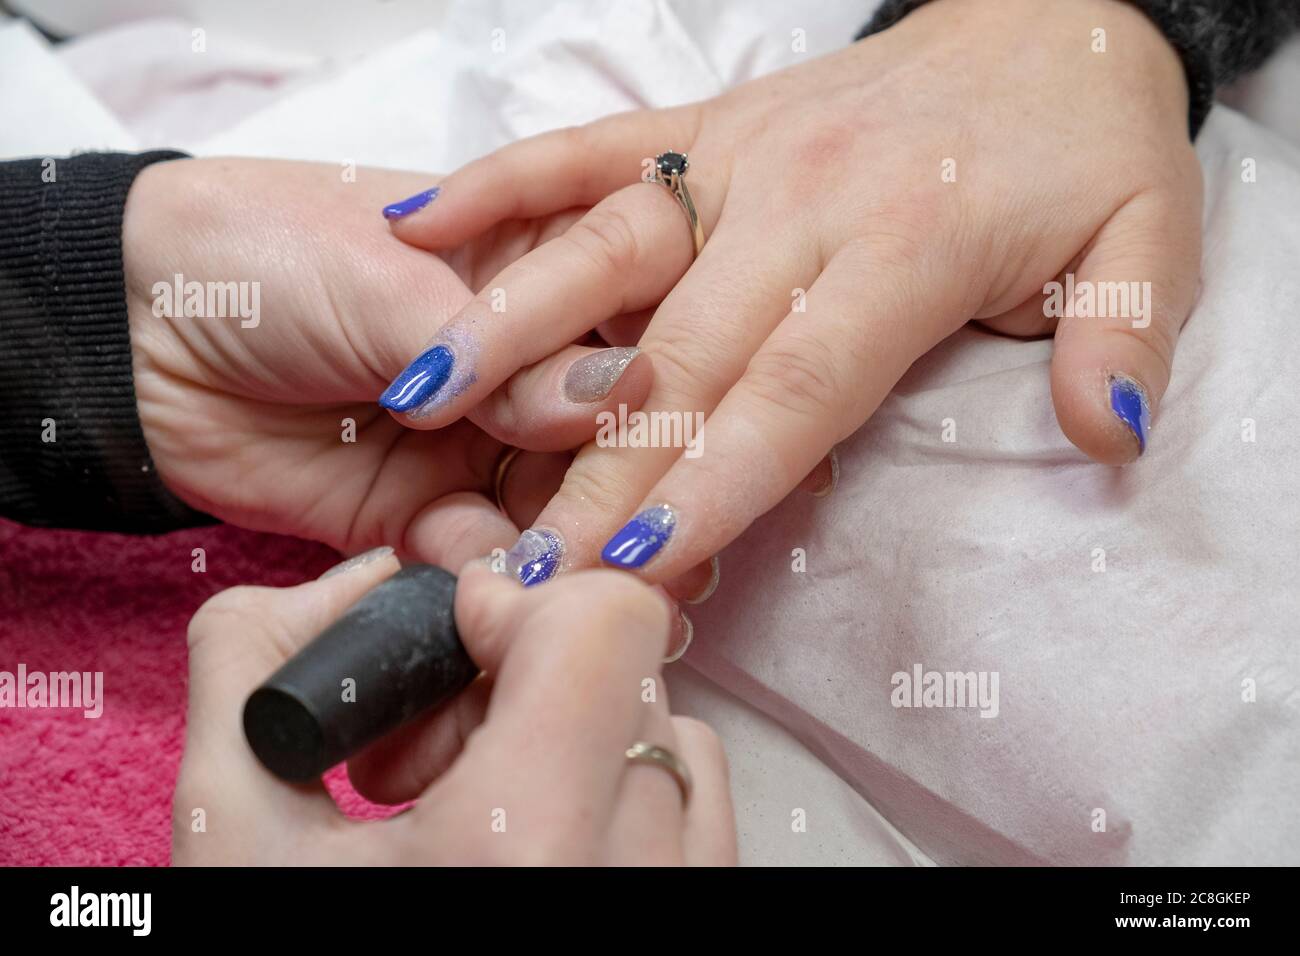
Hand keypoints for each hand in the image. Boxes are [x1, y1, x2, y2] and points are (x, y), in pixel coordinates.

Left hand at [123, 158, 652, 557]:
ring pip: (552, 510)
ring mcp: (477, 447)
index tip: (687, 444)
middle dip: (626, 493)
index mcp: (538, 276)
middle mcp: (523, 369)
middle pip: (604, 441)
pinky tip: (504, 595)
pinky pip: (476, 557)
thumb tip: (623, 393)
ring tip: (593, 586)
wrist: (134, 326)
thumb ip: (506, 352)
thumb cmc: (267, 250)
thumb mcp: (396, 283)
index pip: (631, 333)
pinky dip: (490, 580)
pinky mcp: (421, 516)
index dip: (663, 392)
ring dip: (571, 551)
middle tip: (663, 548)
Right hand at [172, 552, 735, 864]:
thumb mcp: (230, 835)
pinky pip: (697, 800)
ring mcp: (682, 905)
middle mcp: (632, 883)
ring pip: (669, 728)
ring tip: (488, 813)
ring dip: (578, 732)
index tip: (451, 646)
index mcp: (522, 852)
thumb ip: (256, 661)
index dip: (519, 605)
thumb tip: (362, 578)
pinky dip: (623, 791)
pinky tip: (541, 848)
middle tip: (442, 755)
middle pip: (630, 668)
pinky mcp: (705, 916)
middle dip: (528, 675)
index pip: (609, 624)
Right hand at [382, 0, 1200, 582]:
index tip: (640, 561)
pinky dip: (502, 183)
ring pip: (604, 244)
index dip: (716, 480)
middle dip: (595, 462)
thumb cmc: (1080, 143)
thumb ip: (1121, 337)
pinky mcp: (702, 121)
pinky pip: (586, 148)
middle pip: (680, 350)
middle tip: (521, 553)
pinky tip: (420, 227)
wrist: (1040, 20)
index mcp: (907, 244)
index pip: (795, 387)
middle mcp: (802, 200)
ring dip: (510, 324)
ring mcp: (737, 153)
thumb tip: (1106, 436)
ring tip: (419, 398)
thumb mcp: (1145, 238)